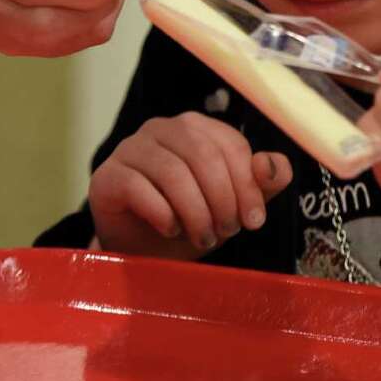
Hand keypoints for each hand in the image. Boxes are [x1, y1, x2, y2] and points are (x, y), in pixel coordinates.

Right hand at [89, 115, 293, 258]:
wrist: (141, 253)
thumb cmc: (188, 221)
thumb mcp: (231, 205)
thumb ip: (260, 183)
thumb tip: (274, 166)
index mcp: (196, 128)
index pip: (230, 144)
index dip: (247, 184)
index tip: (254, 221)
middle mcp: (163, 128)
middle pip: (202, 155)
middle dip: (222, 199)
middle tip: (226, 232)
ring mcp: (131, 148)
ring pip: (172, 172)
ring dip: (195, 212)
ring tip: (202, 237)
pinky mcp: (107, 175)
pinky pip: (138, 188)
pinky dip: (162, 214)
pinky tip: (171, 230)